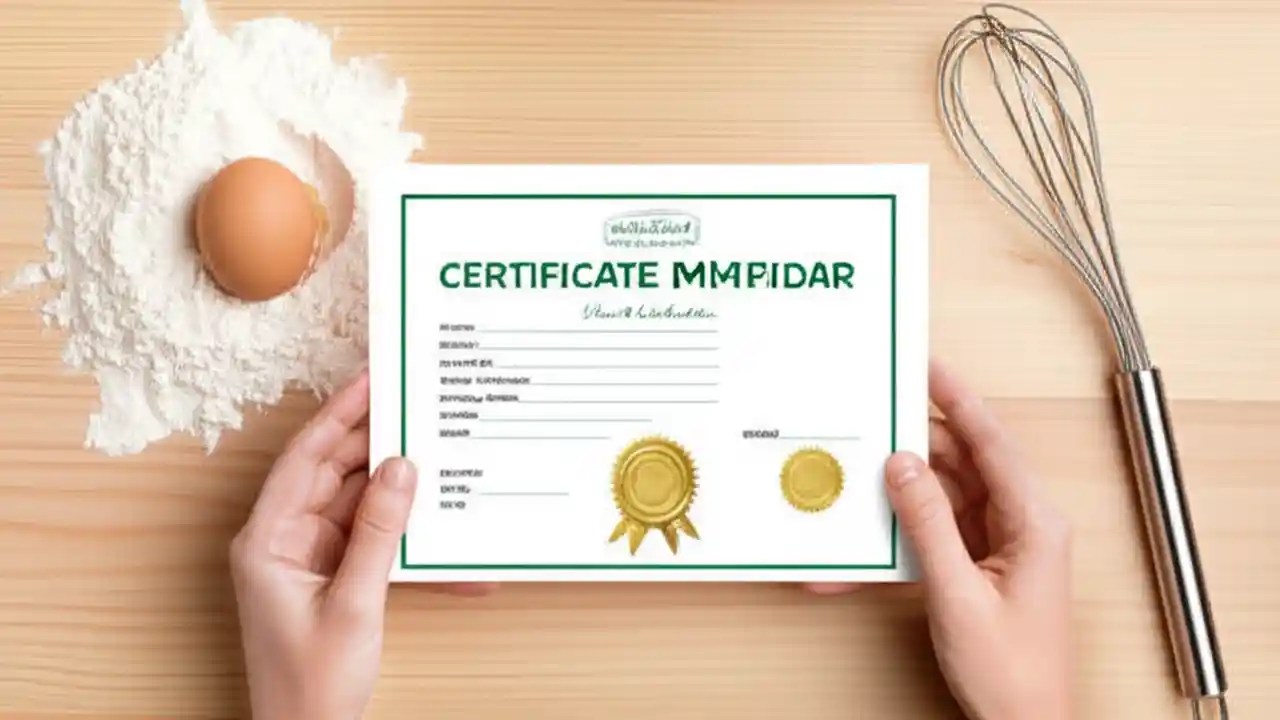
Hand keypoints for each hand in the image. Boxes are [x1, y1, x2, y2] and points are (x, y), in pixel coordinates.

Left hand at [230, 369, 494, 719]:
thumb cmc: (311, 685)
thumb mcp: (352, 604)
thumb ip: (378, 532)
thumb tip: (401, 469)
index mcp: (267, 539)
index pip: (305, 458)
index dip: (338, 414)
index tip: (371, 379)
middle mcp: (284, 540)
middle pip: (331, 470)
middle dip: (371, 436)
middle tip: (413, 400)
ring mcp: (310, 556)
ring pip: (354, 497)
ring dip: (390, 477)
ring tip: (429, 440)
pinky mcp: (335, 574)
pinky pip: (368, 530)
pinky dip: (398, 519)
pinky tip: (429, 506)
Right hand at [809, 361, 1072, 719]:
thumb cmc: (1013, 672)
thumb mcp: (958, 594)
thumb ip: (928, 525)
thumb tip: (902, 467)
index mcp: (1034, 522)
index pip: (992, 442)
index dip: (958, 399)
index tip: (928, 366)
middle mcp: (1022, 524)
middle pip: (965, 462)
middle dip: (918, 439)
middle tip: (878, 410)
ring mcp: (1002, 543)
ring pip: (947, 492)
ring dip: (904, 487)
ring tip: (863, 467)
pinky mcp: (982, 562)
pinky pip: (939, 528)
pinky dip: (904, 528)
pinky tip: (872, 530)